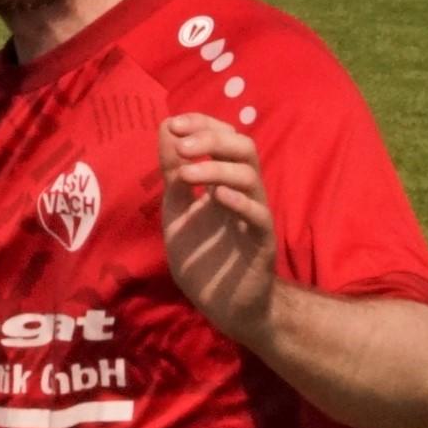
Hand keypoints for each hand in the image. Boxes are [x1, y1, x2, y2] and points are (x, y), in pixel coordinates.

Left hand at [161, 114, 276, 343]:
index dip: (202, 124)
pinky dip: (240, 202)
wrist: (221, 303)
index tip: (173, 124)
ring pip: (251, 176)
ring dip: (217, 168)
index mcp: (223, 181)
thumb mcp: (176, 209)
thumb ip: (172, 174)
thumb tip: (165, 129)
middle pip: (244, 147)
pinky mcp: (262, 242)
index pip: (224, 137)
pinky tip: (217, 197)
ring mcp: (255, 216)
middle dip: (212, 138)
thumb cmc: (201, 255)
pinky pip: (259, 215)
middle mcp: (242, 193)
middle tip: (182, 145)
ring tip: (186, 173)